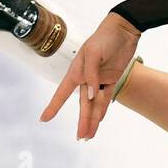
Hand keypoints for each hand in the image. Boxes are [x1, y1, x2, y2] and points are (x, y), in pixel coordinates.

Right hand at [38, 12, 140, 139]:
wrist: (123, 30)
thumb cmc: (104, 38)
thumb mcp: (93, 54)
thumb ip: (91, 75)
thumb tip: (91, 96)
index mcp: (76, 71)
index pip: (62, 92)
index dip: (54, 106)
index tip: (44, 119)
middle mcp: (86, 78)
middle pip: (82, 104)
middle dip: (82, 121)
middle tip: (80, 138)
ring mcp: (99, 80)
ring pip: (94, 104)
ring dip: (93, 119)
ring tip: (89, 136)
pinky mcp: (111, 79)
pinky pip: (106, 98)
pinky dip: (103, 109)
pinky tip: (99, 121)